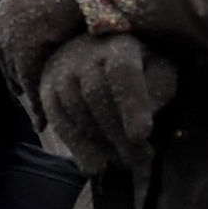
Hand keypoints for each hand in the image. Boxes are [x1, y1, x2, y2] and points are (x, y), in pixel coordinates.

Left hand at [0, 0, 86, 118]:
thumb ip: (47, 3)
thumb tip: (51, 6)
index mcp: (7, 7)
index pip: (5, 44)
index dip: (17, 62)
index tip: (24, 79)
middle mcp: (2, 24)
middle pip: (7, 61)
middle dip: (19, 81)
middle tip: (34, 102)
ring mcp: (11, 39)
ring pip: (16, 76)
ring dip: (30, 96)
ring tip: (41, 117)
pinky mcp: (25, 54)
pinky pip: (28, 84)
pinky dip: (37, 105)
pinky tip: (43, 121)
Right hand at [35, 32, 176, 177]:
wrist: (102, 51)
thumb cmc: (142, 66)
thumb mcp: (161, 72)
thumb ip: (157, 94)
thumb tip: (139, 130)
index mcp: (120, 44)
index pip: (123, 72)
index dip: (131, 104)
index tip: (141, 136)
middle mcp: (84, 51)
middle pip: (95, 93)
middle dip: (116, 132)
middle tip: (136, 161)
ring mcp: (61, 69)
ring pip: (74, 108)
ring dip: (98, 142)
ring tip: (120, 163)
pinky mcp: (46, 88)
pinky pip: (56, 118)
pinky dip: (75, 144)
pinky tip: (94, 165)